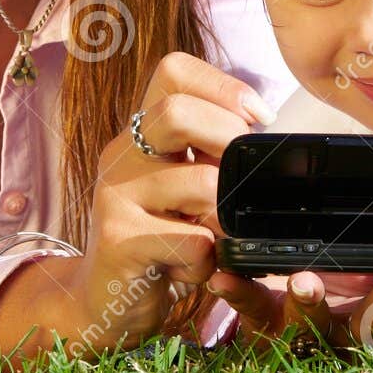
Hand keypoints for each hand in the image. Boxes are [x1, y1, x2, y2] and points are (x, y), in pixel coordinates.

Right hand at [67, 52, 273, 352]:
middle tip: (247, 177)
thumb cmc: (159, 238)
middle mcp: (122, 154)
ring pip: (201, 184)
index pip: (174, 71)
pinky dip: (210, 261)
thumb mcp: (182, 187)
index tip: (258, 120)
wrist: (103, 301)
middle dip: (230, 140)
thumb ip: (211, 156)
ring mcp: (115, 196)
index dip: (224, 87)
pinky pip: (193, 242)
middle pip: (176, 112)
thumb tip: (269, 136)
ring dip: (227, 216)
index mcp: (142, 133)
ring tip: (217, 237)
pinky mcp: (118, 242)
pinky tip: (194, 270)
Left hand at [205, 266, 372, 352]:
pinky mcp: (263, 326)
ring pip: (313, 322)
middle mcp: (349, 332)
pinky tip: (224, 274)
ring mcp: (306, 332)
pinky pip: (250, 310)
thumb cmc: (339, 297)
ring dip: (312, 300)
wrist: (275, 348)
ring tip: (305, 281)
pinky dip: (238, 291)